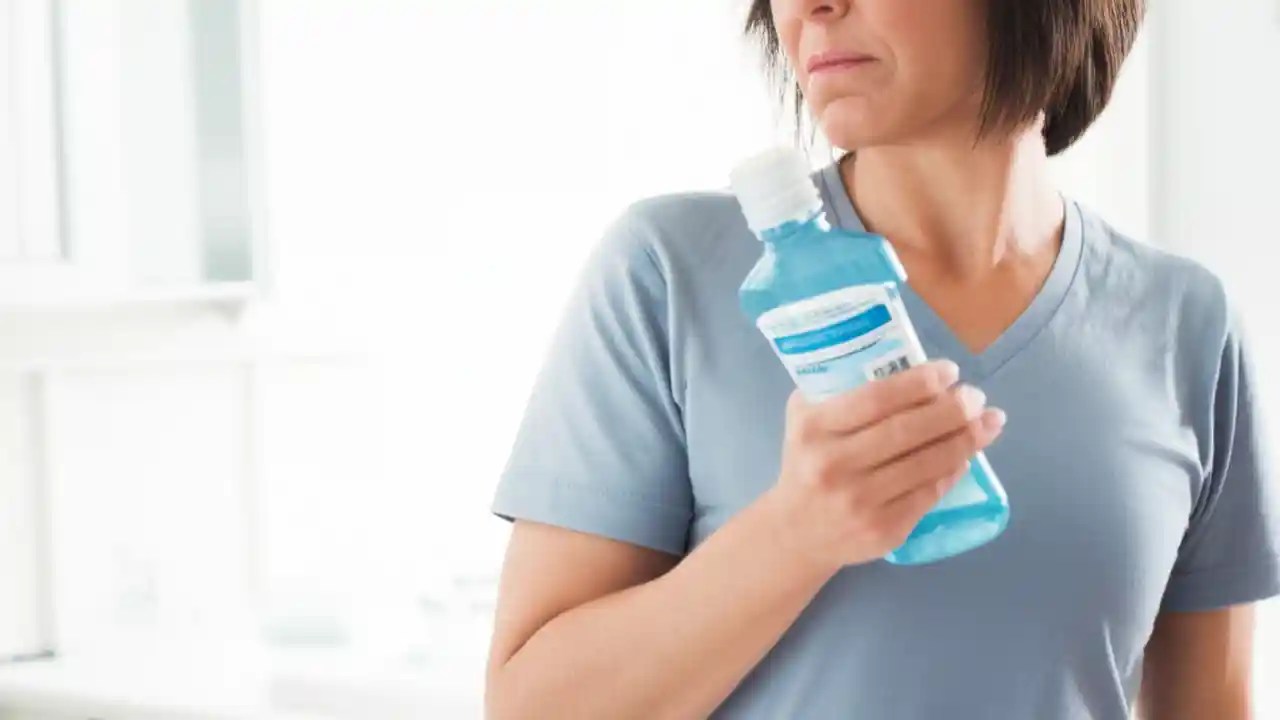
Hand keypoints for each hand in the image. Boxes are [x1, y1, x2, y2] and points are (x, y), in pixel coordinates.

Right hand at [766, 360, 1005, 572]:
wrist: (797, 533)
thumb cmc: (806, 463)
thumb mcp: (805, 420)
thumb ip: (838, 391)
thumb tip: (905, 367)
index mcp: (815, 429)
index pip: (876, 398)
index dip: (920, 382)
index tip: (949, 371)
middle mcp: (835, 465)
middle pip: (907, 430)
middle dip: (953, 409)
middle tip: (976, 396)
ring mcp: (861, 501)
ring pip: (926, 464)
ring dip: (966, 440)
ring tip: (988, 422)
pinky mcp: (884, 529)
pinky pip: (930, 493)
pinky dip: (953, 470)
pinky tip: (967, 455)